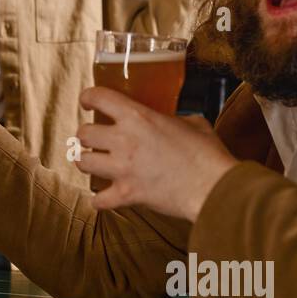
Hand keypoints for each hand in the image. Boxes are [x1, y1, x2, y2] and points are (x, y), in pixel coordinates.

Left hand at [75, 87, 236, 219]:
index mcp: (138, 117)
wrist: (213, 186)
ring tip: (94, 162)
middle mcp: (124, 140)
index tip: (87, 102)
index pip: (98, 97)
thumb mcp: (193, 122)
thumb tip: (173, 122)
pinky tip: (105, 196)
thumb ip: (174, 119)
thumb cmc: (207, 153)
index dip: (88, 98)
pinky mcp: (126, 194)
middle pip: (83, 134)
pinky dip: (100, 200)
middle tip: (94, 139)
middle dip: (86, 136)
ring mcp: (122, 169)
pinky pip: (98, 200)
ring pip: (82, 162)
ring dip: (86, 162)